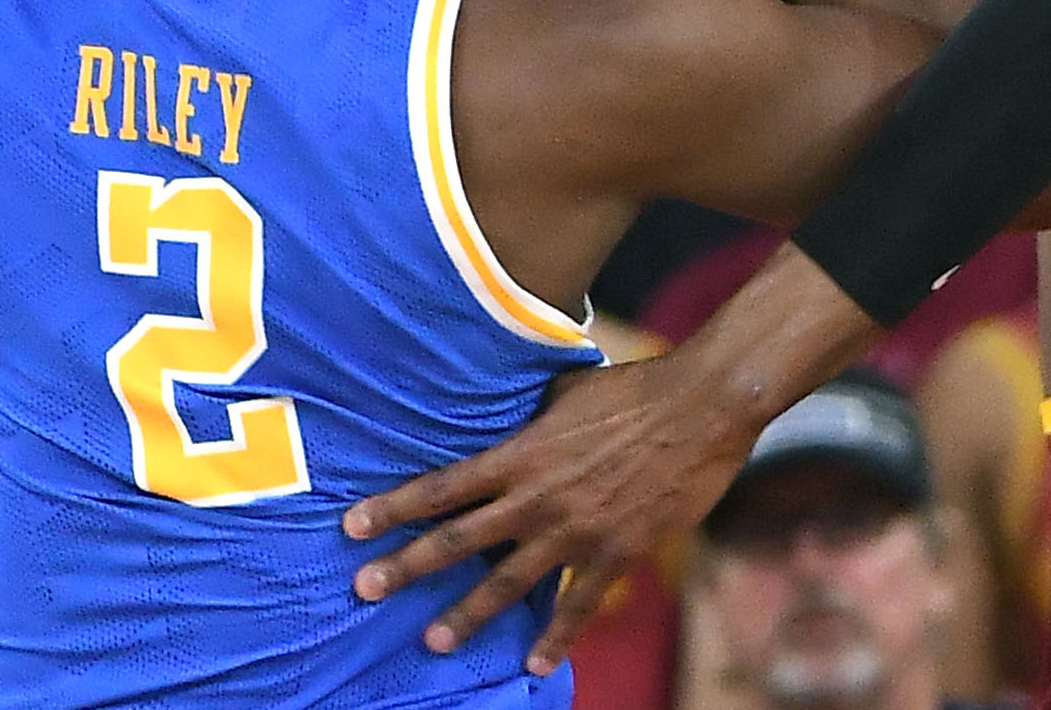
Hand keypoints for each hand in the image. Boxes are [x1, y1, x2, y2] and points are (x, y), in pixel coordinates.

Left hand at [345, 337, 764, 667]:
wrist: (697, 408)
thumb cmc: (632, 389)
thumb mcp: (566, 391)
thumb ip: (531, 417)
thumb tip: (508, 416)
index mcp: (522, 452)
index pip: (444, 485)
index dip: (396, 505)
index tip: (353, 524)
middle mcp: (538, 497)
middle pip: (459, 540)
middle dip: (407, 565)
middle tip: (365, 587)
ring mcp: (575, 531)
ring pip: (507, 583)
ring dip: (466, 614)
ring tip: (432, 640)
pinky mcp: (615, 554)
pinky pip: (576, 605)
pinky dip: (555, 637)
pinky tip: (534, 662)